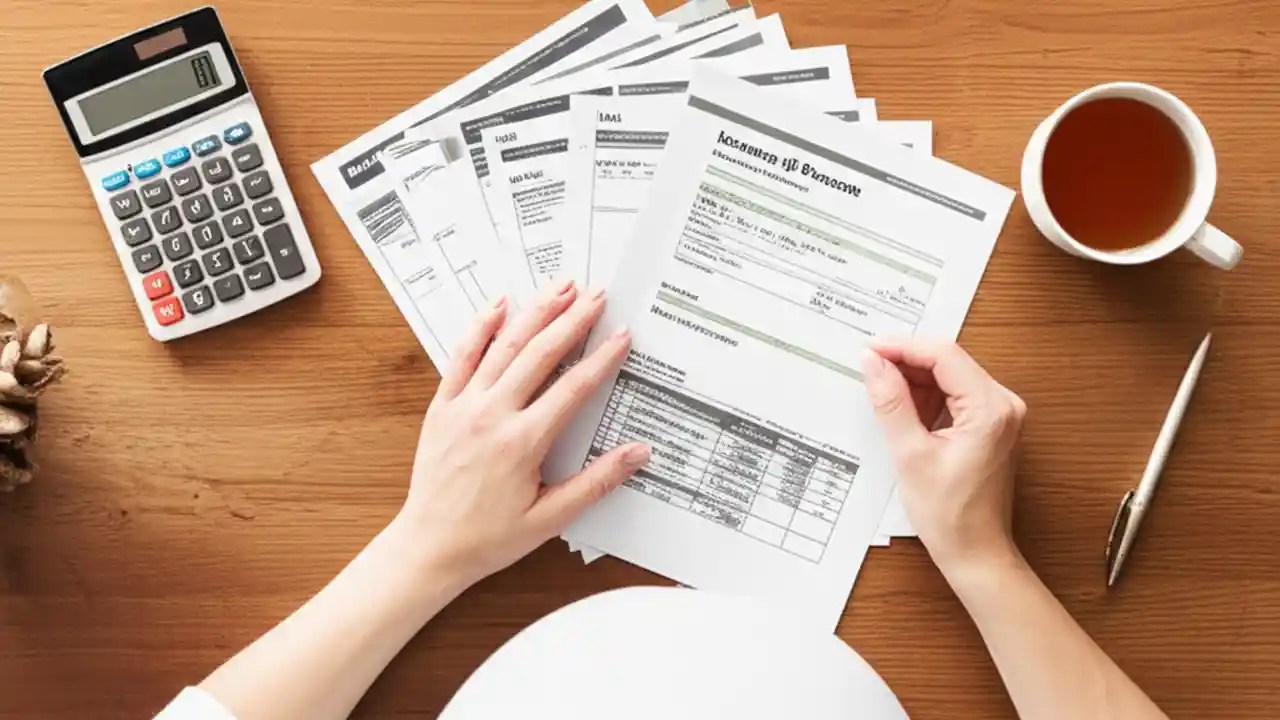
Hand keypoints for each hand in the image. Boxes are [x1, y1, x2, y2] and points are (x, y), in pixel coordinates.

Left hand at [395, 281, 649, 588]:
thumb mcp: (550, 518)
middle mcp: (493, 416)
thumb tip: (638, 454)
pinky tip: (499, 304)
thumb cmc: (489, 538)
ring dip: (534, 312)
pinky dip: (480, 327)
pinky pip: (461, 356)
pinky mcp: (441, 406)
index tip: (622, 335)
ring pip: (504, 346)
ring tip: (559, 287)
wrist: (428, 547)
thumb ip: (596, 482)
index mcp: (523, 442)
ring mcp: (464, 406)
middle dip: (573, 320)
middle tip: (597, 295)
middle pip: (540, 354)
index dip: (602, 358)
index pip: (573, 388)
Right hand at [861, 340, 1025, 574]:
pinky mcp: (988, 424)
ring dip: (913, 379)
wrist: (976, 552)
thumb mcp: (910, 455)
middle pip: (947, 361)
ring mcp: (998, 414)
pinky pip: (953, 395)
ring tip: (878, 391)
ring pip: (948, 376)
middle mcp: (1002, 404)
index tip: (869, 349)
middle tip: (866, 366)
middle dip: (905, 361)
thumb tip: (873, 364)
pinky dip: (924, 397)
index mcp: (990, 409)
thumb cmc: (952, 516)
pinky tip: (899, 408)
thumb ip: (891, 403)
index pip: (944, 355)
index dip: (902, 346)